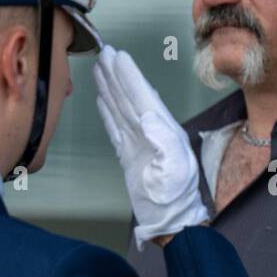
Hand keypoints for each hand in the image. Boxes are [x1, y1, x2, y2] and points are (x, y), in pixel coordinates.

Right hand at [93, 46, 209, 247]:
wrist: (170, 223)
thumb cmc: (175, 200)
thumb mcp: (175, 168)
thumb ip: (164, 139)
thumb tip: (147, 115)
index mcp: (166, 131)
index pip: (144, 97)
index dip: (130, 76)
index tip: (118, 57)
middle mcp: (154, 133)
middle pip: (132, 96)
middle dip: (118, 74)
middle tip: (105, 53)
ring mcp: (141, 143)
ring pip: (122, 108)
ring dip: (111, 88)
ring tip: (100, 69)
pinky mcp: (131, 155)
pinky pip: (116, 126)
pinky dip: (108, 111)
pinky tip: (102, 99)